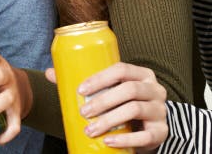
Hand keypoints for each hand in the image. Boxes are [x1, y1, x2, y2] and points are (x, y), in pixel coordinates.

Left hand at [47, 63, 167, 151]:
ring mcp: (160, 111)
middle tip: (83, 112)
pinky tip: (108, 141)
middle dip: (102, 101)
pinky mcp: (161, 132)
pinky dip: (125, 139)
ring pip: (136, 110)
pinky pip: (145, 136)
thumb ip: (83, 83)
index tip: (80, 90)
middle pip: (129, 90)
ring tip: (90, 129)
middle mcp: (154, 89)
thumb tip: (50, 73)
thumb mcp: (108, 91)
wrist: (148, 128)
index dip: (100, 78)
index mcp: (141, 74)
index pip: (121, 69)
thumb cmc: (122, 104)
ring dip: (110, 120)